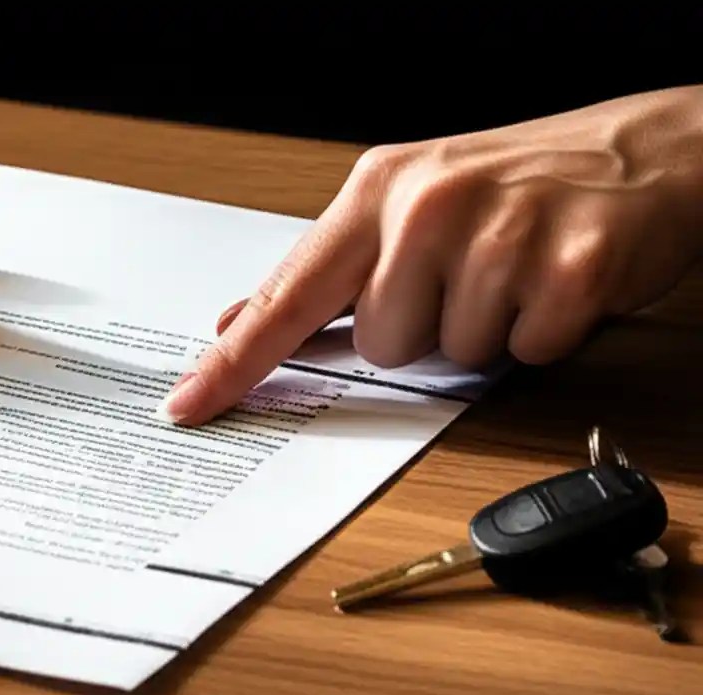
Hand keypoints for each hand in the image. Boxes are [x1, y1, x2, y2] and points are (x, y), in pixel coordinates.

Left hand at [160, 86, 702, 424]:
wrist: (642, 152)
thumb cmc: (514, 185)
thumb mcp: (407, 206)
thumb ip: (324, 273)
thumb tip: (236, 320)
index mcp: (378, 191)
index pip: (287, 294)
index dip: (233, 359)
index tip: (189, 403)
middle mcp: (429, 206)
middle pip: (382, 345)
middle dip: (425, 329)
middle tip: (468, 277)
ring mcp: (500, 235)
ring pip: (451, 357)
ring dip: (483, 333)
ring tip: (513, 275)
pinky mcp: (568, 269)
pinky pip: (523, 354)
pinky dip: (540, 336)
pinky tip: (553, 285)